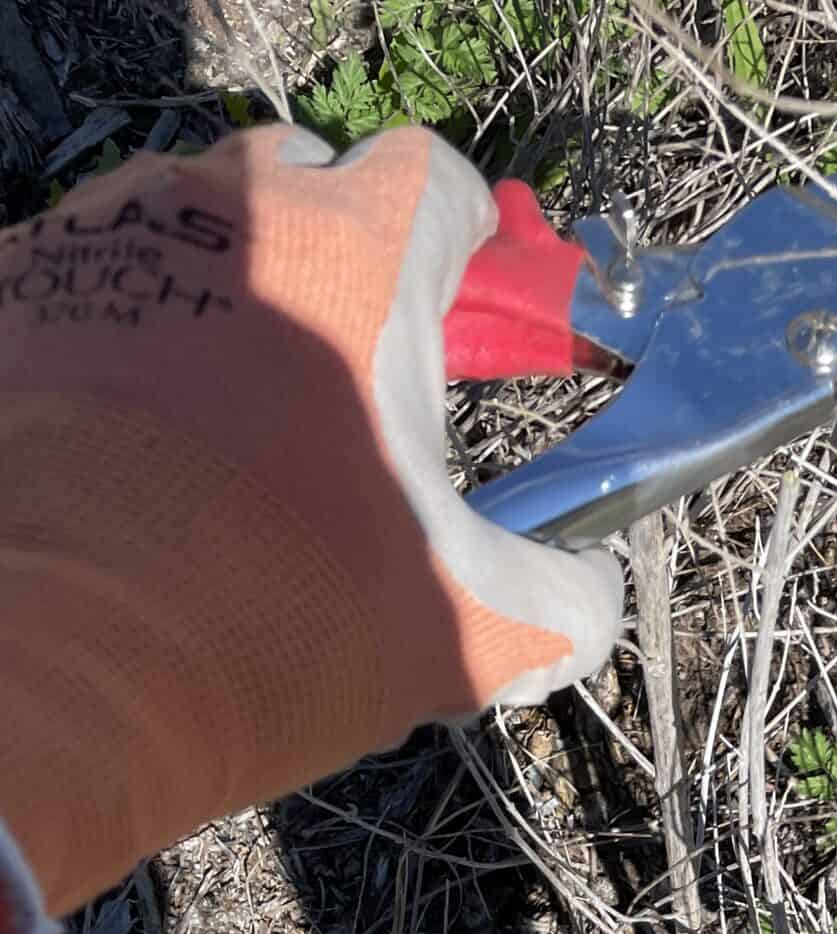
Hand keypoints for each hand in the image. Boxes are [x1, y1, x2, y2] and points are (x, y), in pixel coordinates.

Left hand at [0, 123, 622, 933]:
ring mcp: (109, 238)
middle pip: (307, 182)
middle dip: (340, 253)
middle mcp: (231, 210)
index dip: (463, 241)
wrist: (73, 662)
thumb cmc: (288, 623)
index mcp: (359, 260)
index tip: (466, 311)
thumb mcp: (469, 631)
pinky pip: (94, 277)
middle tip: (355, 369)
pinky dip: (129, 331)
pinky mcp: (18, 291)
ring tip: (238, 407)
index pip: (435, 178)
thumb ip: (563, 602)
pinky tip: (140, 431)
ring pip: (191, 220)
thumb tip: (590, 603)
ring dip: (234, 286)